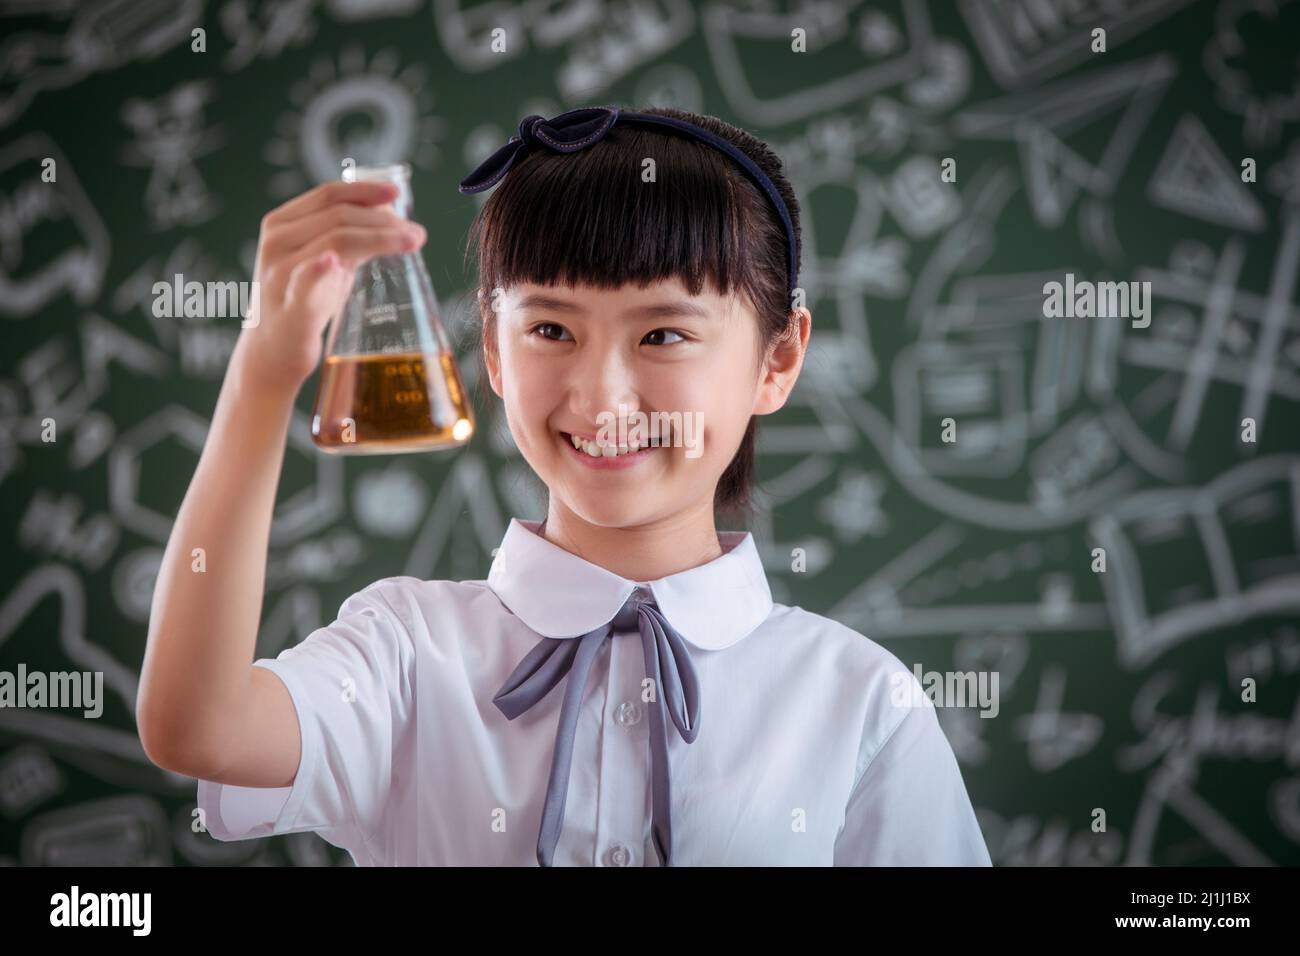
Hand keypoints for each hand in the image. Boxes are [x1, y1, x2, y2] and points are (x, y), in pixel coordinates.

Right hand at [231, 180, 427, 392]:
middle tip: (416, 233)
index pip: (328, 195)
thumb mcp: (325, 261)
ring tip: (411, 243)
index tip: (396, 194)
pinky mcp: (289, 308)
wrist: (273, 351)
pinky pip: (302, 283)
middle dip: (384, 221)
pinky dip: (318, 269)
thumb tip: (393, 217)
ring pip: (335, 241)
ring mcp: (279, 274)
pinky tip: (332, 262)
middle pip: (338, 217)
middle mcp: (277, 242)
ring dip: (380, 239)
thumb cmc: (303, 301)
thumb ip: (350, 238)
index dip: (365, 190)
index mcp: (282, 224)